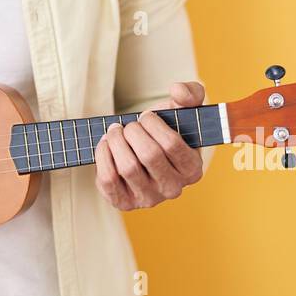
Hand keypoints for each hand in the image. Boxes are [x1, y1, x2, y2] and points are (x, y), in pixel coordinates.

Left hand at [95, 81, 205, 210]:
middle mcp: (173, 189)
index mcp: (192, 169)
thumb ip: (190, 93)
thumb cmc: (167, 128)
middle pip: (149, 155)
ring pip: (127, 167)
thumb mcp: (183, 109)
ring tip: (116, 131)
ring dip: (116, 141)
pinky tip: (106, 144)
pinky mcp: (124, 203)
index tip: (146, 116)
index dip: (153, 125)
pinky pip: (108, 180)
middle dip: (133, 131)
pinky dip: (102, 156)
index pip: (172, 145)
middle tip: (130, 125)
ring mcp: (149, 199)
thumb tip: (177, 92)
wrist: (145, 148)